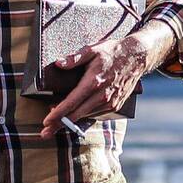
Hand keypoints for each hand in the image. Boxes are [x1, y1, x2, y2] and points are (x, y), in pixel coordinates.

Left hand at [39, 22, 173, 137]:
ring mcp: (110, 103)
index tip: (46, 122)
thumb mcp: (92, 50)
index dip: (57, 114)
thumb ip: (74, 58)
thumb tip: (59, 64)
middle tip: (45, 132)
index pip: (71, 103)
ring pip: (85, 116)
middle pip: (76, 115)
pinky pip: (95, 115)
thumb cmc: (112, 52)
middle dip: (59, 125)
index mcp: (93, 82)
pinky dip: (84, 115)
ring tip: (56, 124)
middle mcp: (102, 96)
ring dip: (70, 121)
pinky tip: (74, 115)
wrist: (137, 57)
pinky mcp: (115, 106)